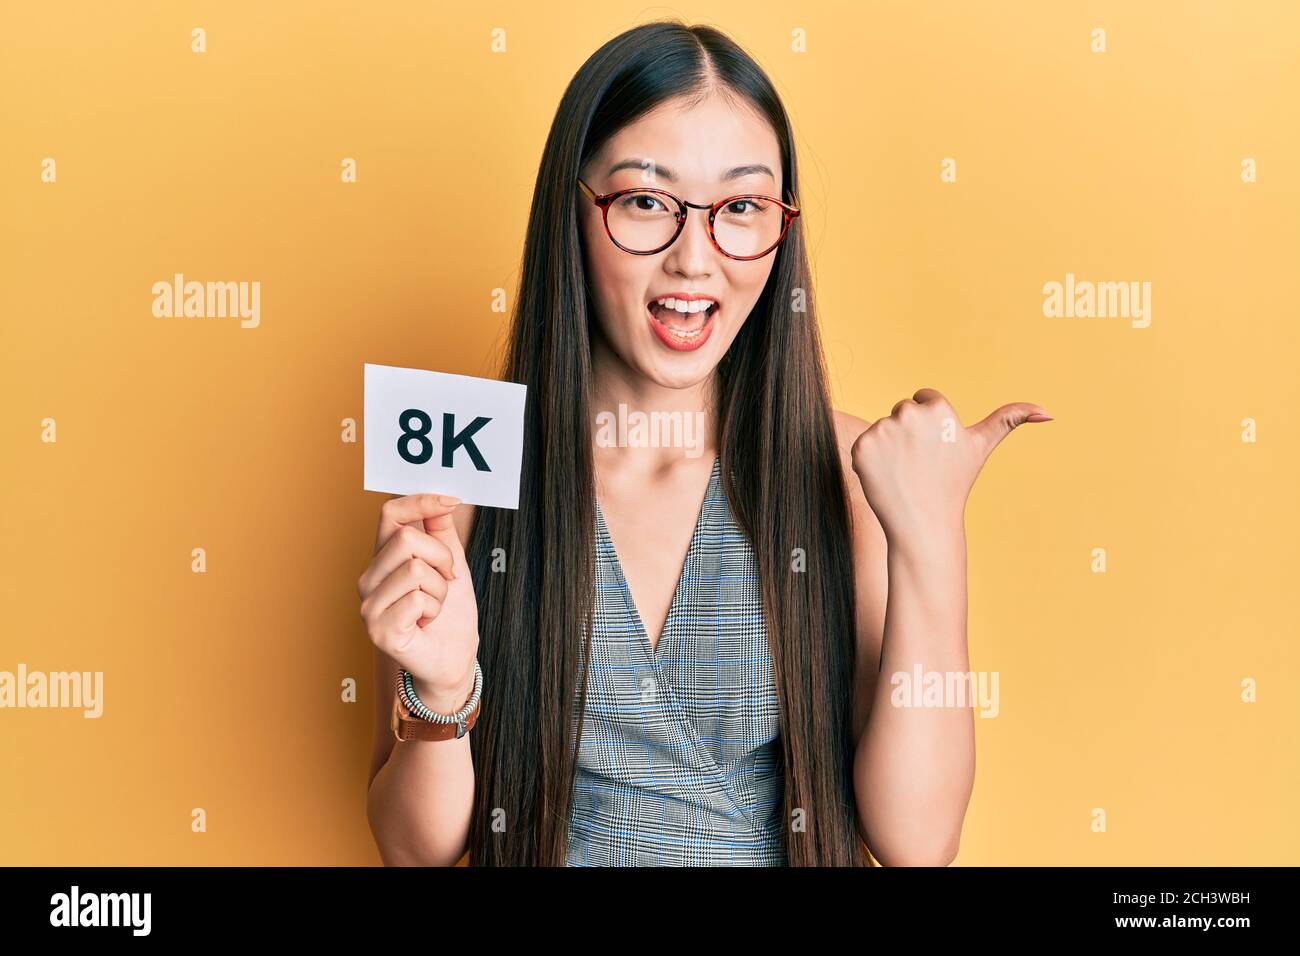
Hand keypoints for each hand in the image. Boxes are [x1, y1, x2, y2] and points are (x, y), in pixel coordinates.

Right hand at [357, 494, 479, 711]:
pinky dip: (435, 610)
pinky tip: (427, 624)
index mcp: (383, 558)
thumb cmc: (450, 613)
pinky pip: (418, 599)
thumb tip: (442, 499)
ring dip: (440, 590)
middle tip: (447, 582)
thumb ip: (442, 532)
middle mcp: (369, 579)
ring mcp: (369, 605)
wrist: (454, 658)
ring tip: (434, 607)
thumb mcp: (451, 564)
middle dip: (442, 559)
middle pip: (408, 539)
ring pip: (416, 569)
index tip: (453, 500)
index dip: (420, 502)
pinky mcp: (379, 629)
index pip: (390, 514)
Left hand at [849, 388, 1052, 543]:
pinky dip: (870, 460)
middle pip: (901, 411)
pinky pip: (862, 444)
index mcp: (938, 406)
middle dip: (908, 433)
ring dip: (889, 447)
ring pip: (882, 428)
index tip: (936, 448)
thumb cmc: (953, 484)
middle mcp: (909, 413)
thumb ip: (1009, 419)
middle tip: (920, 463)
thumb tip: (1047, 412)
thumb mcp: (981, 447)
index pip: (924, 399)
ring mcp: (882, 430)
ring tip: (904, 471)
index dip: (929, 425)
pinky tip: (886, 477)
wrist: (923, 523)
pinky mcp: (861, 447)